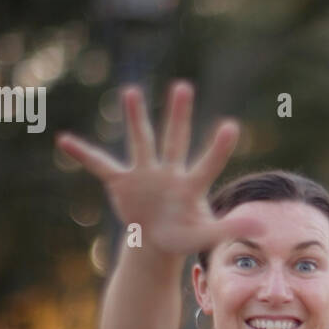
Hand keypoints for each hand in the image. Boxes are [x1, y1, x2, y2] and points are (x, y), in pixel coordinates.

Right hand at [55, 81, 242, 256]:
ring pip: (141, 141)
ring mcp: (144, 174)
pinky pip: (99, 164)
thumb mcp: (205, 237)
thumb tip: (264, 227)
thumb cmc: (183, 237)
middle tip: (184, 86)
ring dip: (136, 118)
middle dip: (178, 115)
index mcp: (190, 186)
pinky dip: (83, 153)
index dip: (218, 148)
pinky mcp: (122, 181)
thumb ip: (230, 229)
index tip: (232, 126)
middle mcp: (169, 172)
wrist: (154, 242)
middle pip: (175, 140)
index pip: (208, 164)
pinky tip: (64, 140)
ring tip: (132, 91)